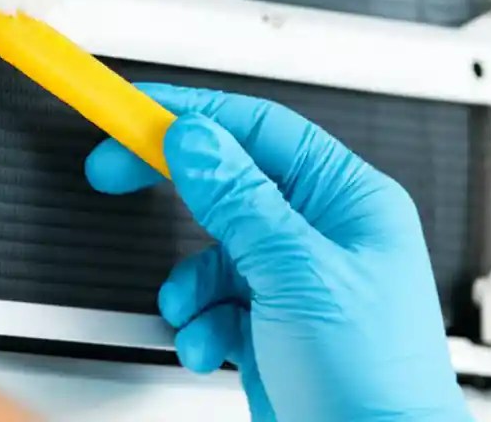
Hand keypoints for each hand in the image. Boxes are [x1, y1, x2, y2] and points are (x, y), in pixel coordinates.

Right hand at [86, 84, 470, 421]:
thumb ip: (238, 200)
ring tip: (188, 310)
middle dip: (173, 189)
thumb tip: (194, 138)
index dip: (193, 113)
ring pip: (211, 251)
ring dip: (187, 284)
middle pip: (228, 183)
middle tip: (114, 173)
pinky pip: (214, 303)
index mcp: (349, 201)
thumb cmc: (376, 381)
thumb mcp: (298, 273)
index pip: (260, 129)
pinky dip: (199, 325)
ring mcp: (296, 281)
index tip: (137, 109)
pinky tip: (210, 346)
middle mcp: (324, 234)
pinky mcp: (273, 326)